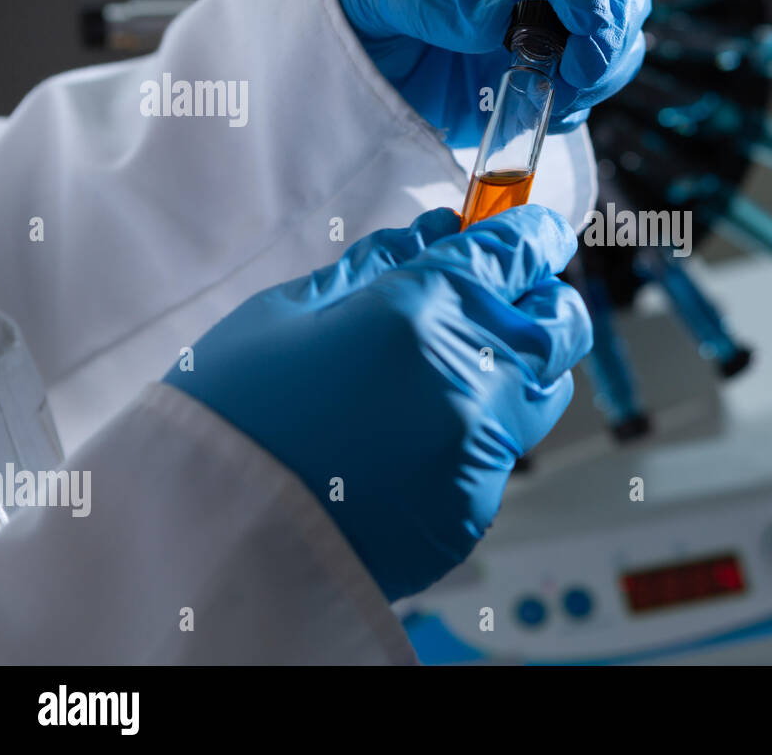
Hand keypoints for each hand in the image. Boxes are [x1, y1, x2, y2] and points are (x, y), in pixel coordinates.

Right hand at [164, 205, 591, 601]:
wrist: (208, 538)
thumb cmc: (233, 414)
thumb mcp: (291, 311)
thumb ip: (379, 267)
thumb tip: (436, 233)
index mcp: (428, 307)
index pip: (520, 249)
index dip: (530, 233)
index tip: (527, 232)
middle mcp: (476, 374)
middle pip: (564, 321)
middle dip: (541, 301)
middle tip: (496, 302)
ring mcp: (484, 448)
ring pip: (546, 390)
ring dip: (518, 369)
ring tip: (450, 374)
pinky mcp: (475, 509)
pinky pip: (501, 455)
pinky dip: (475, 437)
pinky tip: (412, 445)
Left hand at [337, 0, 651, 147]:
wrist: (368, 32)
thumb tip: (497, 22)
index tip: (584, 22)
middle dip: (611, 31)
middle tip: (582, 72)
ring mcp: (559, 15)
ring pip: (621, 36)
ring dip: (604, 72)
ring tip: (560, 96)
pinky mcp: (555, 63)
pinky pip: (592, 84)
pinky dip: (581, 103)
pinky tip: (546, 111)